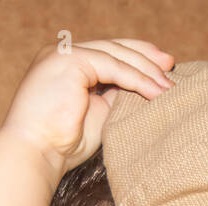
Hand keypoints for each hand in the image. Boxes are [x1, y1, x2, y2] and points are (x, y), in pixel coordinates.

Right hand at [0, 38, 175, 181]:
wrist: (35, 154)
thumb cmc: (62, 145)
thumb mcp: (96, 115)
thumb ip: (114, 97)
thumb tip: (142, 89)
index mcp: (65, 65)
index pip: (106, 54)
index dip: (136, 59)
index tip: (162, 70)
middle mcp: (62, 53)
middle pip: (113, 48)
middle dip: (146, 57)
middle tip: (172, 67)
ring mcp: (64, 53)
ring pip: (116, 54)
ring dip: (147, 71)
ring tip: (169, 86)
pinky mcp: (70, 60)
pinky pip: (113, 66)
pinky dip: (138, 79)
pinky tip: (156, 91)